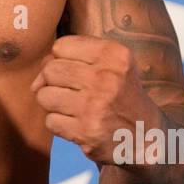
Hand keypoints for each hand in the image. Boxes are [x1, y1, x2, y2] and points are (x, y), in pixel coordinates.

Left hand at [30, 35, 165, 166]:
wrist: (148, 138)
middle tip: (71, 92)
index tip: (75, 72)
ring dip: (53, 104)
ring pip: (44, 95)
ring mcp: (95, 106)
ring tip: (73, 107)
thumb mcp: (113, 65)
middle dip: (52, 82)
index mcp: (114, 55)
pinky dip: (59, 124)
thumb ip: (73, 59)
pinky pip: (50, 121)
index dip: (61, 59)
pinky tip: (78, 124)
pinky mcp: (86, 132)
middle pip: (50, 70)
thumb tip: (35, 80)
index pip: (61, 46)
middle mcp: (106, 78)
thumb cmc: (121, 95)